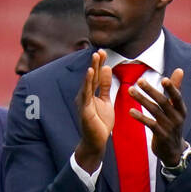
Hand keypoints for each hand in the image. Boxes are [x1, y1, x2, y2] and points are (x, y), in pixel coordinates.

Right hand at [74, 49, 113, 171]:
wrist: (96, 142)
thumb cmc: (100, 122)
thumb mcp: (106, 101)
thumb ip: (105, 86)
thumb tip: (106, 68)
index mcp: (91, 93)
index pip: (96, 75)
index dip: (100, 63)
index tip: (104, 51)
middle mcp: (85, 95)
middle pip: (92, 76)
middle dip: (96, 63)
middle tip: (100, 50)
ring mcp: (84, 102)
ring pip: (88, 82)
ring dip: (92, 68)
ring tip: (95, 56)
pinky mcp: (84, 109)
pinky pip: (86, 93)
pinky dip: (88, 82)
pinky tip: (90, 72)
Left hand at [130, 69, 186, 165]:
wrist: (173, 151)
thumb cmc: (173, 125)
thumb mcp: (177, 109)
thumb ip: (176, 89)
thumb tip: (179, 70)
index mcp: (181, 110)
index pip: (177, 97)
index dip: (172, 88)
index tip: (164, 79)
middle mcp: (177, 118)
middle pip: (163, 102)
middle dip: (151, 90)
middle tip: (139, 80)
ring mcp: (169, 127)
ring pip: (154, 111)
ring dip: (141, 100)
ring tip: (130, 91)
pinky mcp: (161, 136)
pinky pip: (150, 124)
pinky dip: (140, 117)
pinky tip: (131, 111)